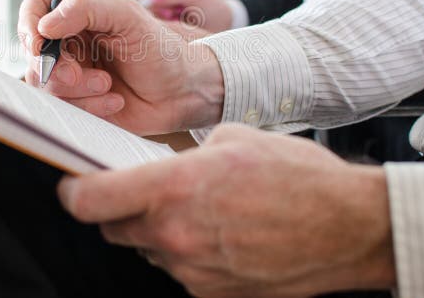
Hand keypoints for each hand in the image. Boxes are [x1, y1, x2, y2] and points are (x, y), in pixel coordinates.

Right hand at [18, 0, 224, 134]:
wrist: (183, 91)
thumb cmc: (163, 50)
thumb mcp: (130, 17)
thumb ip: (88, 7)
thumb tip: (47, 23)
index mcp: (79, 15)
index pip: (35, 11)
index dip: (30, 27)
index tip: (39, 44)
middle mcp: (72, 43)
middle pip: (34, 54)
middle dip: (57, 68)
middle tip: (80, 76)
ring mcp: (74, 74)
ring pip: (47, 84)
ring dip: (79, 89)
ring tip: (109, 86)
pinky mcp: (80, 103)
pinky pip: (66, 108)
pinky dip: (90, 106)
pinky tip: (115, 101)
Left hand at [58, 124, 395, 296]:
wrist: (349, 228)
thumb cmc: (298, 176)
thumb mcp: (233, 140)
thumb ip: (182, 158)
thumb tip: (159, 166)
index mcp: (174, 188)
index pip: (90, 202)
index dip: (74, 193)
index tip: (74, 186)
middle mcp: (175, 235)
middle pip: (114, 228)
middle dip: (122, 209)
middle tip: (149, 191)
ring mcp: (193, 271)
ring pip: (149, 249)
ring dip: (159, 231)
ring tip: (201, 210)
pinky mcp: (212, 294)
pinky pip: (180, 270)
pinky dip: (187, 252)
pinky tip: (220, 233)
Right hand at [137, 0, 234, 32]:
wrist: (219, 25)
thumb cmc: (212, 7)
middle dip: (154, 4)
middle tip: (168, 14)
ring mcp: (165, 0)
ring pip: (150, 7)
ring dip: (161, 14)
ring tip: (178, 16)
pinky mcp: (163, 14)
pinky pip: (154, 18)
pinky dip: (162, 22)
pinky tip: (175, 22)